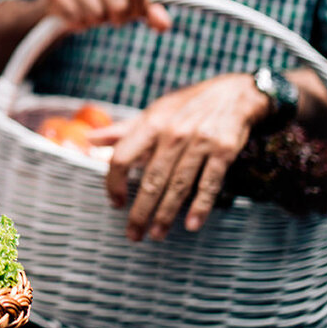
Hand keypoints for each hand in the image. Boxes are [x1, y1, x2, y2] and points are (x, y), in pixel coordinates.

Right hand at [41, 0, 170, 31]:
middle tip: (113, 15)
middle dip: (119, 18)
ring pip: (97, 14)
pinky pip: (77, 19)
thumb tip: (164, 24)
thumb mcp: (131, 2)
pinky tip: (78, 13)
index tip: (134, 11)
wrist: (67, 1)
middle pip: (120, 5)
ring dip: (98, 20)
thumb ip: (150, 12)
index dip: (139, 8)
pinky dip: (81, 23)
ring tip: (94, 12)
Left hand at [94, 73, 270, 240]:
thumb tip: (90, 140)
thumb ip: (123, 130)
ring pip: (178, 185)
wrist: (236, 93)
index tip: (115, 202)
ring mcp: (200, 142)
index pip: (123, 157)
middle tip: (133, 234)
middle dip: (140, 211)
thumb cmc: (188, 106)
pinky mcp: (224, 150)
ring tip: (157, 234)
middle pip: (151, 179)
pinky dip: (200, 206)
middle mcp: (173, 133)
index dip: (114, 182)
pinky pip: (209, 183)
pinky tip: (192, 225)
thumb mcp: (155, 112)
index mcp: (152, 123)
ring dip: (166, 214)